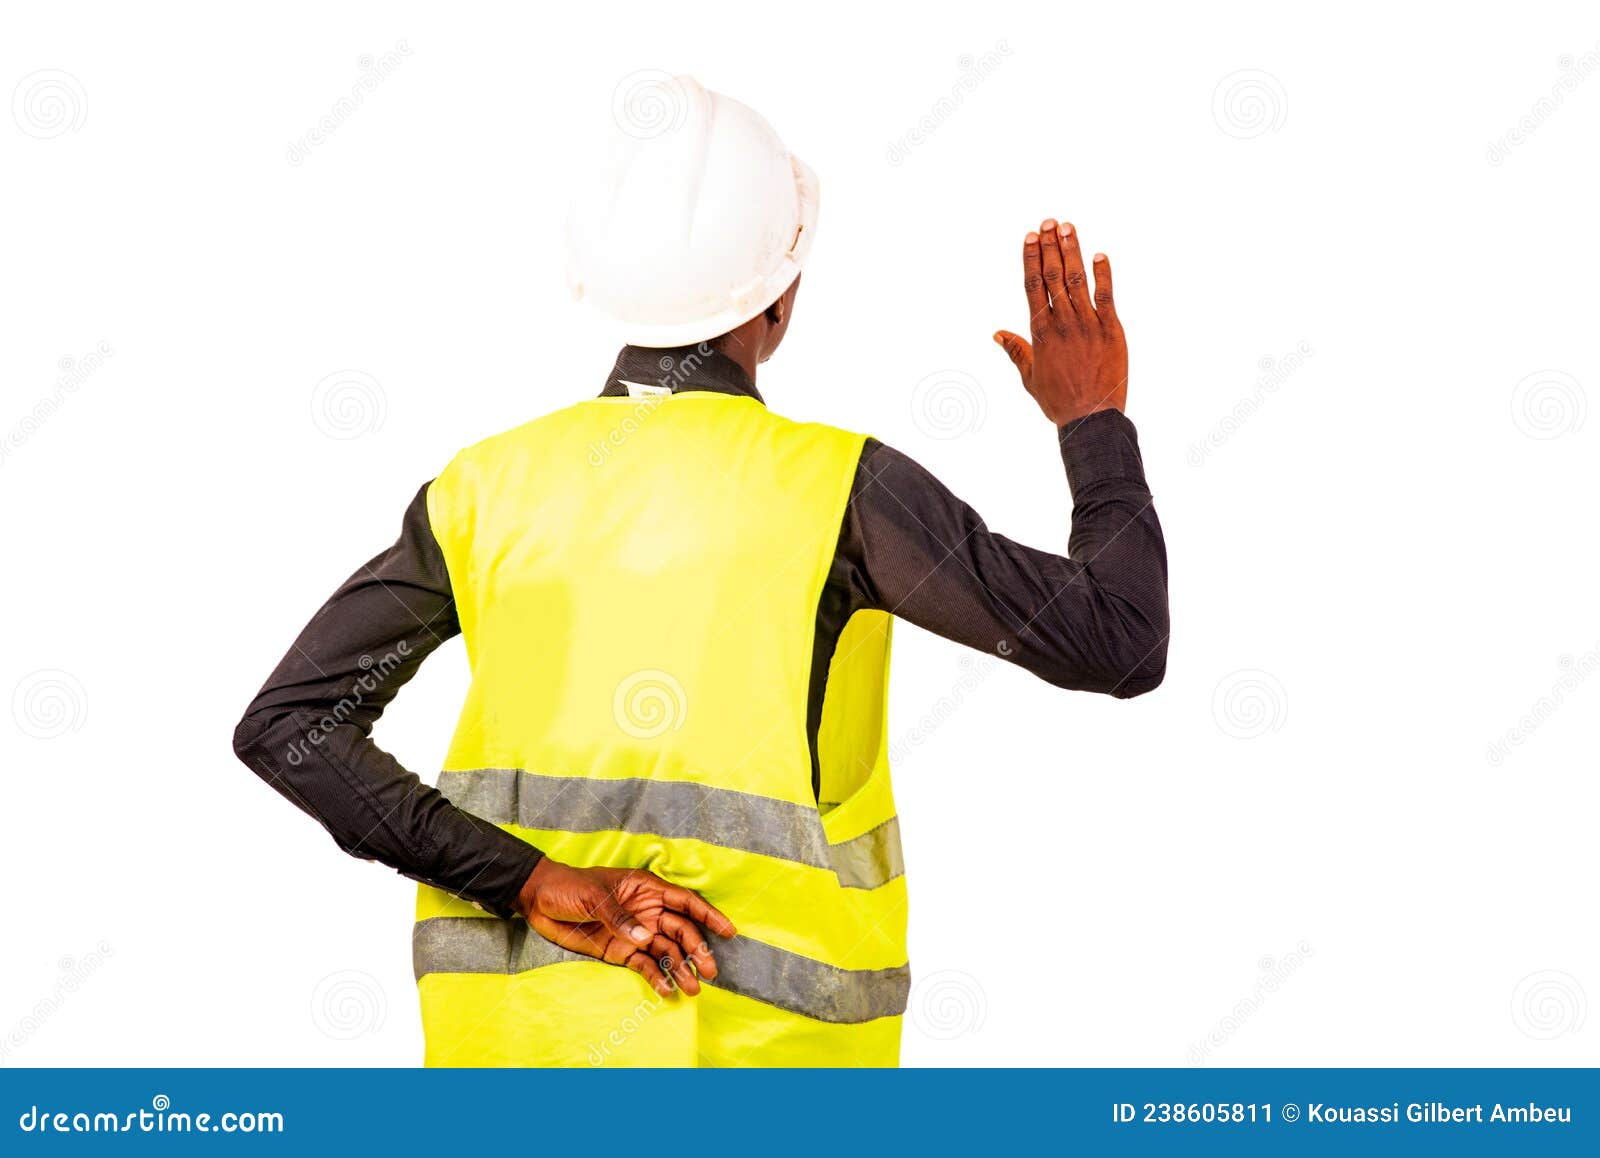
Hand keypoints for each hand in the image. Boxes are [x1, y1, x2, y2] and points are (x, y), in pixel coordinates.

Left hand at [516, 857, 736, 996]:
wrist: (539, 901)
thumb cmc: (570, 888)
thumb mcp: (594, 896)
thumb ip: (620, 917)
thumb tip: (646, 937)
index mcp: (646, 889)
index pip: (685, 901)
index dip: (708, 915)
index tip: (728, 931)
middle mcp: (647, 912)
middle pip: (680, 931)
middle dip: (697, 950)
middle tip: (709, 971)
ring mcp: (635, 933)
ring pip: (666, 952)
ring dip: (681, 969)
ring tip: (693, 989)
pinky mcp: (621, 952)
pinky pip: (645, 966)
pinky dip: (657, 978)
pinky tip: (666, 991)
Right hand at [994, 219, 1126, 425]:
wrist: (1090, 418)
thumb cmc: (1058, 401)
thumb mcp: (1030, 377)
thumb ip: (1015, 350)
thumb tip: (996, 333)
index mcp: (1040, 332)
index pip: (1032, 285)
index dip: (1031, 257)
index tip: (1031, 236)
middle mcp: (1061, 322)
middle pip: (1052, 275)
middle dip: (1050, 246)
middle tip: (1049, 222)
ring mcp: (1087, 323)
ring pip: (1076, 279)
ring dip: (1072, 251)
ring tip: (1068, 227)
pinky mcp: (1111, 329)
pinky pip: (1106, 296)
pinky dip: (1103, 274)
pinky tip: (1099, 255)